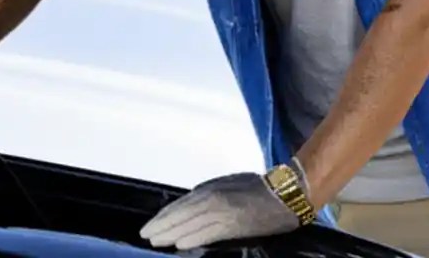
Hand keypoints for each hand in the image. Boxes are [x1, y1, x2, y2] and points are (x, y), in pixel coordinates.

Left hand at [139, 162, 308, 249]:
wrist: (284, 196)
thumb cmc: (258, 188)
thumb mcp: (228, 184)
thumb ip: (208, 192)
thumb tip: (190, 202)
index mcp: (210, 189)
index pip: (180, 205)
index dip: (163, 216)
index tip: (149, 225)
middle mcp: (212, 199)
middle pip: (180, 215)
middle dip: (161, 225)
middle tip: (144, 235)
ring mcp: (222, 213)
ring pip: (189, 225)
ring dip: (170, 234)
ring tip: (155, 241)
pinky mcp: (233, 226)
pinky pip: (207, 233)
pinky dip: (192, 238)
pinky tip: (178, 244)